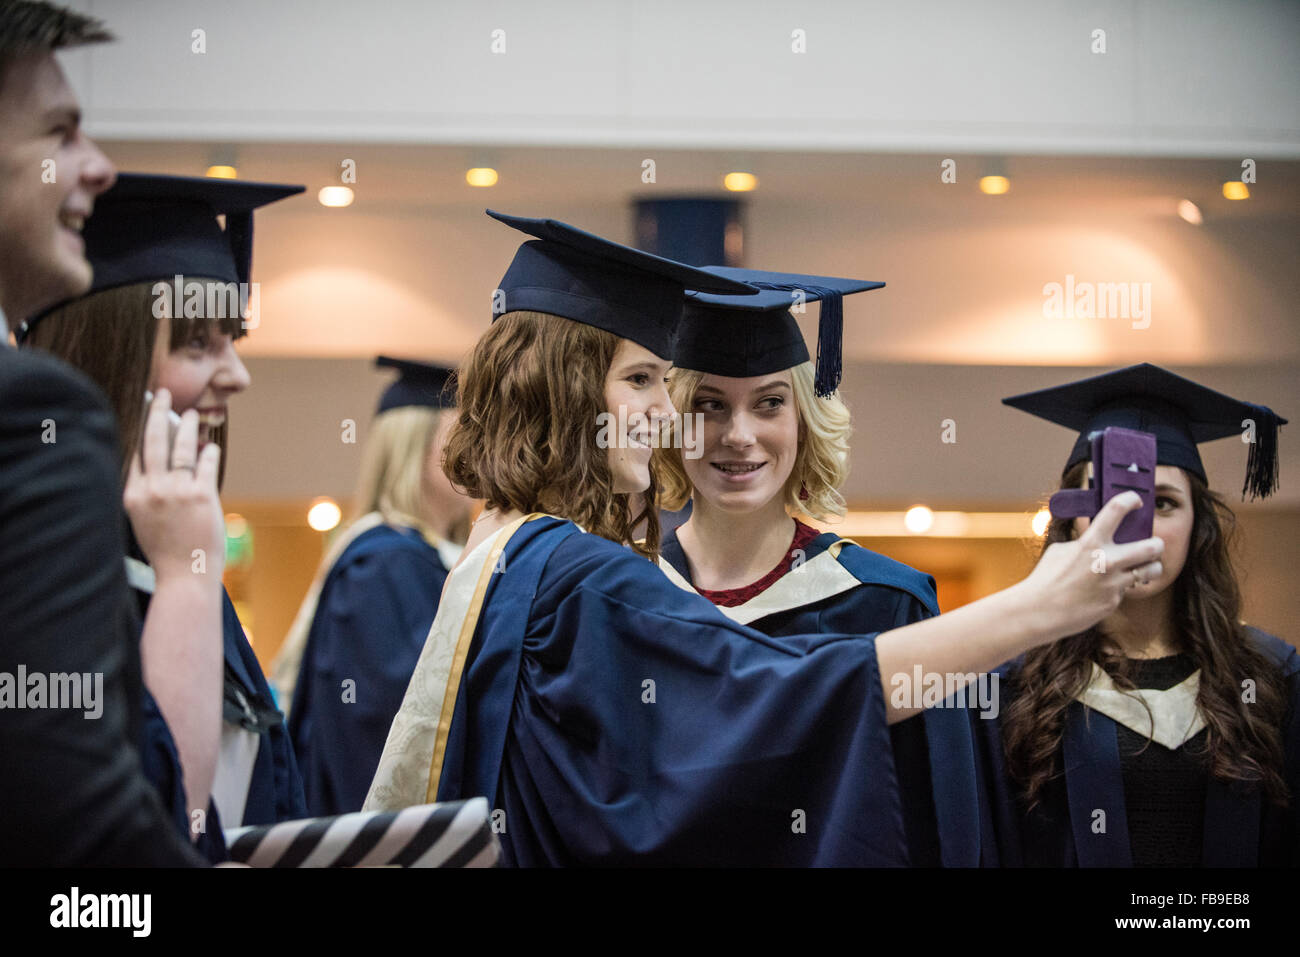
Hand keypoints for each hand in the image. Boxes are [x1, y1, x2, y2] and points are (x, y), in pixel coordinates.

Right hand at [124, 389, 225, 584]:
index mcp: (132, 495)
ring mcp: (177, 490)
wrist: (185, 574)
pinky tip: (210, 446)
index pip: (134, 452)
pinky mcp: (201, 494)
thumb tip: (156, 464)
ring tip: (191, 415)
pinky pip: (205, 463)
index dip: (138, 428)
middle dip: (158, 413)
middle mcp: (152, 489)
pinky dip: (208, 452)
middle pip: (153, 440)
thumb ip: (146, 492)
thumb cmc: (166, 550)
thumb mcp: (142, 520)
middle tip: (163, 395)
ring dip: (188, 427)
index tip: (142, 410)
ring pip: (181, 447)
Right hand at [1018, 491, 1163, 644]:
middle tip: (1154, 544)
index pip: (1116, 510)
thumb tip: (1097, 536)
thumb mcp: (1061, 551)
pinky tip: (1105, 589)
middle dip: (1157, 544)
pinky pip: (1126, 590)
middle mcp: (1106, 561)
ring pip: (1151, 570)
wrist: (1039, 611)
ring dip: (1151, 567)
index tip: (1135, 500)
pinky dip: (1120, 588)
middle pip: (1152, 547)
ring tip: (1145, 567)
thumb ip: (1083, 542)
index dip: (1130, 499)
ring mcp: (1112, 584)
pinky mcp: (1113, 602)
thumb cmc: (1045, 578)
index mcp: (1090, 543)